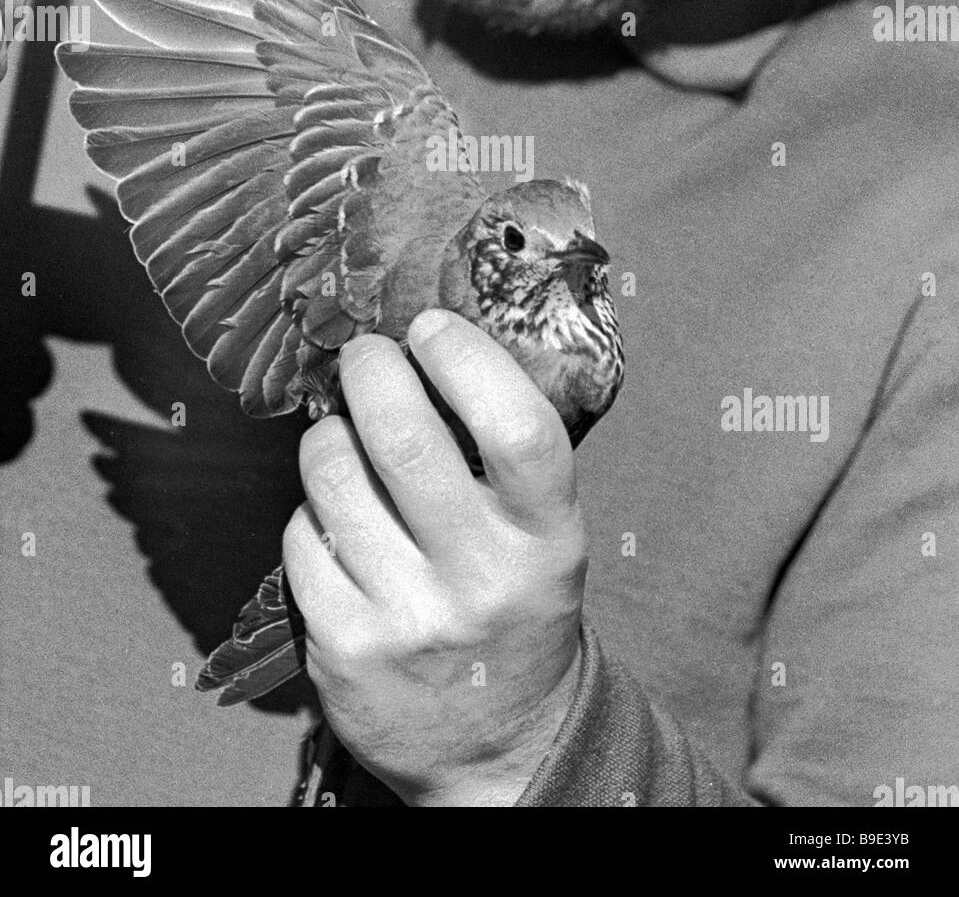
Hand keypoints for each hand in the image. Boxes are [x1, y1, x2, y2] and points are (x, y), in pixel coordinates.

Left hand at [283, 309, 587, 806]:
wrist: (498, 748)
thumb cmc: (517, 610)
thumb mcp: (546, 536)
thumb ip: (504, 454)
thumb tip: (434, 342)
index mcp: (547, 540)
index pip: (516, 427)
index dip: (465, 358)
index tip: (431, 327)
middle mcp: (480, 579)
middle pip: (404, 437)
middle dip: (371, 370)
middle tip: (367, 355)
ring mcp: (406, 617)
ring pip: (334, 474)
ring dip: (330, 434)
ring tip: (346, 436)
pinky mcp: (341, 648)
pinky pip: (301, 533)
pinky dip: (312, 507)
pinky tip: (339, 517)